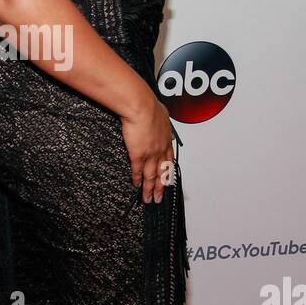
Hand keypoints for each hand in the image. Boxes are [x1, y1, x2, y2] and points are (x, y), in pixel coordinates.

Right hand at [120, 89, 176, 204]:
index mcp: (166, 139)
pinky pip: (138, 170)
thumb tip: (160, 118)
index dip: (168, 172)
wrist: (141, 106)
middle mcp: (160, 149)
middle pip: (162, 172)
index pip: (169, 160)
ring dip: (150, 189)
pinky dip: (137, 179)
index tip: (168, 180)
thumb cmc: (148, 106)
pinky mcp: (138, 154)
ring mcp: (150, 153)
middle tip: (159, 197)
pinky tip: (136, 185)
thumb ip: (160, 119)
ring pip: (151, 176)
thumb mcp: (160, 112)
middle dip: (161, 187)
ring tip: (148, 199)